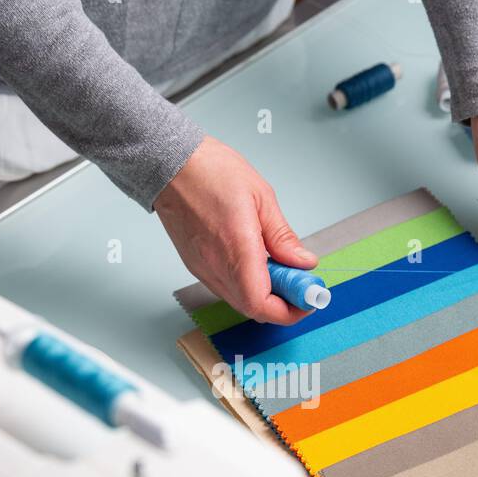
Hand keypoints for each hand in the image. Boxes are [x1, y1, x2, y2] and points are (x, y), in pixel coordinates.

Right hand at [155, 136, 316, 324]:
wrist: (170, 165)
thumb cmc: (210, 172)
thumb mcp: (261, 197)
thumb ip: (282, 237)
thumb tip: (303, 262)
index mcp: (236, 248)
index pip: (261, 304)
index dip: (289, 310)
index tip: (307, 298)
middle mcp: (216, 267)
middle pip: (253, 309)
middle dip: (282, 305)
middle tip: (299, 283)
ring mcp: (203, 270)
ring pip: (240, 301)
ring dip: (265, 296)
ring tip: (281, 270)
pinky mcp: (197, 266)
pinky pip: (227, 289)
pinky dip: (248, 286)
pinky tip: (258, 264)